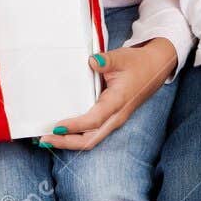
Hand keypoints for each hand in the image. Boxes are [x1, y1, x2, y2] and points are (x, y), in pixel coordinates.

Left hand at [38, 38, 176, 150]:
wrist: (155, 69)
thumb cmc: (137, 64)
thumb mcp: (122, 57)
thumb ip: (106, 60)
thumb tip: (92, 61)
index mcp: (118, 102)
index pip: (94, 120)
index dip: (75, 126)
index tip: (57, 126)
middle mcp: (116, 116)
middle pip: (90, 140)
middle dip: (67, 142)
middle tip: (44, 139)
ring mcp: (113, 120)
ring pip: (91, 139)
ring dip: (69, 141)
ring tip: (48, 138)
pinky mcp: (110, 119)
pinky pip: (92, 134)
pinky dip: (76, 136)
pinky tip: (62, 131)